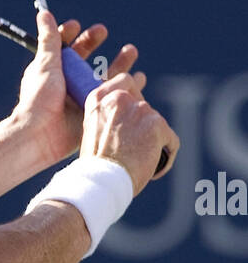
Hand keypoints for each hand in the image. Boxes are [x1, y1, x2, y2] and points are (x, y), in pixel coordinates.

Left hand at [14, 10, 148, 169]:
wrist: (40, 135)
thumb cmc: (38, 99)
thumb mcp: (45, 64)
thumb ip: (49, 40)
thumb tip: (44, 13)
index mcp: (54, 71)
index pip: (65, 49)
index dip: (72, 36)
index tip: (78, 25)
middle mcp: (68, 83)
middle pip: (87, 59)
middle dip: (97, 44)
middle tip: (105, 31)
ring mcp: (81, 98)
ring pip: (103, 77)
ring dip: (118, 64)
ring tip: (131, 52)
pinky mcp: (93, 113)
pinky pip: (113, 98)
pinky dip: (126, 88)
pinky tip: (139, 79)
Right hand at [80, 76, 179, 195]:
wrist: (101, 181)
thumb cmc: (95, 166)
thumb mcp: (93, 132)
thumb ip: (110, 116)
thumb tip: (135, 109)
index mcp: (99, 98)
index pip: (125, 81)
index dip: (134, 94)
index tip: (134, 109)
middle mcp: (120, 98)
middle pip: (143, 106)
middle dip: (142, 127)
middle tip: (134, 149)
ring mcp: (141, 110)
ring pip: (157, 125)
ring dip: (153, 143)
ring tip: (139, 163)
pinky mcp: (158, 125)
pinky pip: (171, 141)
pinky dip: (165, 156)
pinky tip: (152, 170)